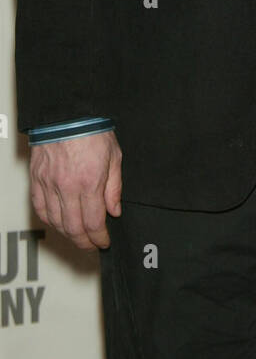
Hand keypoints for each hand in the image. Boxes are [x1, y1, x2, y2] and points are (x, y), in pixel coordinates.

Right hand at [29, 131, 121, 249]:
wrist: (68, 114)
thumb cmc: (93, 130)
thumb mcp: (115, 157)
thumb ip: (114, 187)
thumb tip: (114, 211)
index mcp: (89, 182)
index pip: (93, 222)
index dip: (99, 237)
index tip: (104, 241)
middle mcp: (67, 187)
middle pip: (73, 228)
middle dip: (84, 242)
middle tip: (91, 244)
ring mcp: (49, 184)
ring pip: (55, 222)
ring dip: (67, 233)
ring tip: (78, 235)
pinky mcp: (37, 180)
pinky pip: (40, 208)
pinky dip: (50, 220)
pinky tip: (58, 222)